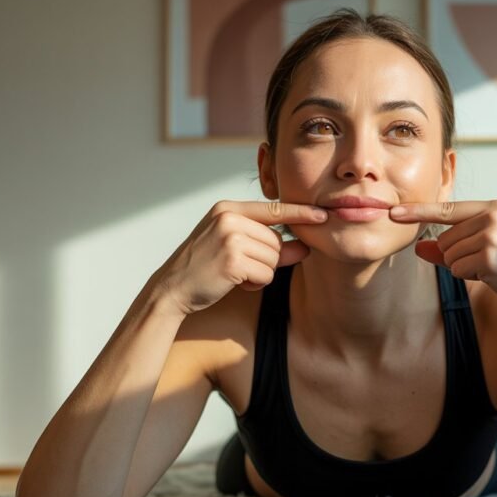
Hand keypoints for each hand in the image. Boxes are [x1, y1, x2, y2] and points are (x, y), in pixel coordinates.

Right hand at [154, 200, 328, 315]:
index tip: (323, 214)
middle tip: (242, 268)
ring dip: (261, 272)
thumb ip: (270, 245)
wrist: (172, 288)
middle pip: (276, 240)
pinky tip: (234, 283)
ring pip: (273, 257)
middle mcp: (229, 218)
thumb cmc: (204, 267)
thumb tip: (306, 248)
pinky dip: (256, 283)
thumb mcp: (234, 247)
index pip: (274, 209)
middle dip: (268, 259)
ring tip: (235, 274)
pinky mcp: (232, 260)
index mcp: (227, 209)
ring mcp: (229, 238)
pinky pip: (266, 273)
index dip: (300, 213)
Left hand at [389, 200, 496, 313]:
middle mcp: (493, 216)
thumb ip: (450, 247)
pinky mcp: (490, 257)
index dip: (418, 212)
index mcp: (494, 207)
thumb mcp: (487, 248)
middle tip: (487, 262)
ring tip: (493, 268)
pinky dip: (469, 277)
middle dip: (457, 255)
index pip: (448, 209)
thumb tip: (418, 249)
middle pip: (444, 238)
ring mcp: (492, 236)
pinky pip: (457, 269)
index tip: (393, 213)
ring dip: (463, 267)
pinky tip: (494, 276)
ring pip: (449, 255)